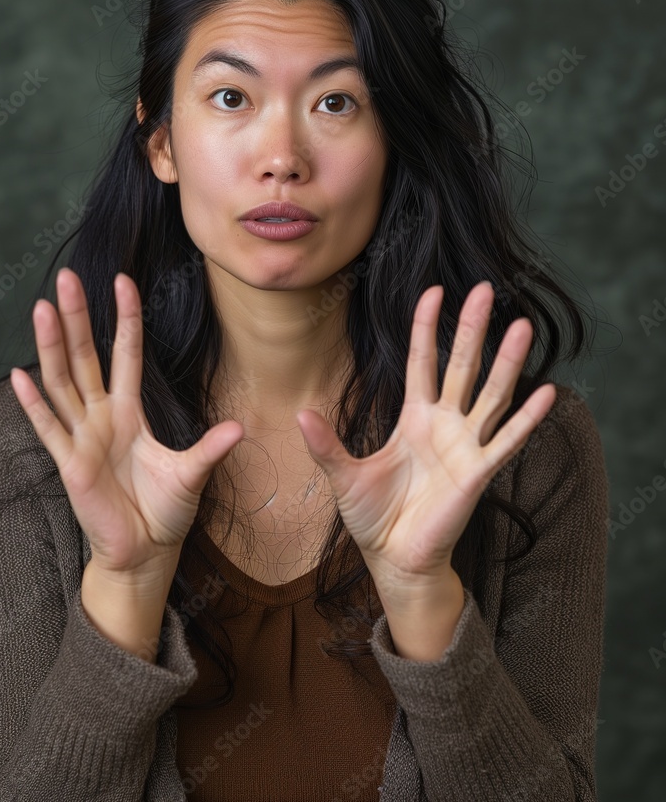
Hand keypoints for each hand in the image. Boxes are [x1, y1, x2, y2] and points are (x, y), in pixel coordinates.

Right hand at [10, 268, 244, 574]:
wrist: (145, 553)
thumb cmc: (165, 511)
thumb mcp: (192, 474)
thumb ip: (210, 448)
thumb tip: (240, 427)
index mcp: (129, 413)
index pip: (125, 354)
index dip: (124, 318)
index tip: (124, 281)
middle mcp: (102, 418)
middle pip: (85, 357)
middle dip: (76, 317)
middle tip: (67, 277)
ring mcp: (83, 439)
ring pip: (63, 383)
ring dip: (51, 346)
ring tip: (42, 308)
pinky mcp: (71, 466)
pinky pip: (49, 430)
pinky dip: (34, 404)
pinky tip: (19, 376)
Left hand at [295, 281, 555, 595]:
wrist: (394, 560)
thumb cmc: (373, 517)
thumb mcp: (343, 476)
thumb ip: (327, 444)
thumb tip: (301, 413)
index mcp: (413, 418)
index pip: (422, 361)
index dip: (426, 327)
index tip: (434, 291)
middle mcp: (443, 424)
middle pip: (462, 366)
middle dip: (473, 328)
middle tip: (486, 288)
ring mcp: (464, 447)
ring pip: (491, 395)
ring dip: (507, 362)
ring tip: (522, 326)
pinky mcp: (478, 474)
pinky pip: (506, 442)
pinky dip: (527, 419)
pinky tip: (547, 392)